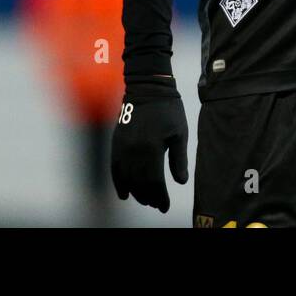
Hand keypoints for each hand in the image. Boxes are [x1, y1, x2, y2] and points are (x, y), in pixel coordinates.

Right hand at [111, 76, 189, 212]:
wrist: (147, 89)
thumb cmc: (168, 110)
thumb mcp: (179, 133)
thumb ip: (179, 159)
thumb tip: (181, 182)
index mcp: (151, 148)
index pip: (154, 181)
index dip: (159, 197)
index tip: (164, 207)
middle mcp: (134, 151)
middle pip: (139, 183)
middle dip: (148, 197)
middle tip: (157, 204)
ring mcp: (122, 148)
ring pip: (126, 178)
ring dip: (136, 192)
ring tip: (145, 200)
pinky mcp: (116, 144)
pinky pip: (114, 169)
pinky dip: (118, 183)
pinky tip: (124, 194)